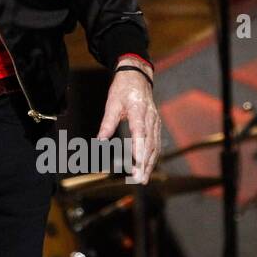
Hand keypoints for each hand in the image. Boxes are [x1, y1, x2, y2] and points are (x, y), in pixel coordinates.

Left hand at [97, 57, 161, 184]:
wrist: (137, 77)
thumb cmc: (123, 89)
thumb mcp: (112, 103)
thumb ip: (107, 123)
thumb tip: (100, 140)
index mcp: (138, 110)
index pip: (140, 132)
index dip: (139, 148)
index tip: (137, 162)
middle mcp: (150, 117)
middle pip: (149, 143)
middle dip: (145, 163)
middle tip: (139, 179)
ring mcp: (155, 122)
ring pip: (155, 146)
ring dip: (150, 164)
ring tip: (143, 179)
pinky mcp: (156, 125)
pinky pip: (156, 144)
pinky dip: (152, 157)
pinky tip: (147, 168)